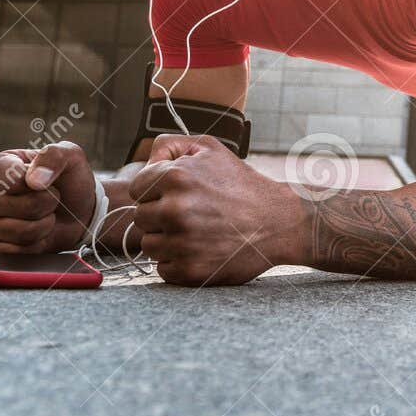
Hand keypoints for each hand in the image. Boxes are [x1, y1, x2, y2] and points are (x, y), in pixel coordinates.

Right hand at [0, 141, 98, 254]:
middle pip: (17, 206)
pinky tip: (37, 235)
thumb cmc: (67, 181)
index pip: (7, 177)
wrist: (76, 212)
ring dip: (44, 225)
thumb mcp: (69, 156)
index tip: (45, 181)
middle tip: (50, 199)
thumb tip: (34, 180)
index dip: (35, 183)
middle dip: (46, 204)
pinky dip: (35, 246)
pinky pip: (14, 253)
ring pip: (20, 231)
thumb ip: (54, 156)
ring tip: (45, 216)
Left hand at [129, 135, 305, 285]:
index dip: (155, 191)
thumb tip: (145, 162)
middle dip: (160, 216)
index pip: (136, 189)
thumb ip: (170, 145)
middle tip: (191, 214)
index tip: (178, 195)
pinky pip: (163, 268)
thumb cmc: (241, 184)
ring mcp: (182, 243)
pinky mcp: (190, 270)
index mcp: (175, 177)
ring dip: (167, 240)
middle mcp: (175, 209)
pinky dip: (178, 262)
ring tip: (196, 232)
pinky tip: (200, 249)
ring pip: (149, 245)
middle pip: (140, 218)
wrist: (278, 221)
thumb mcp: (210, 149)